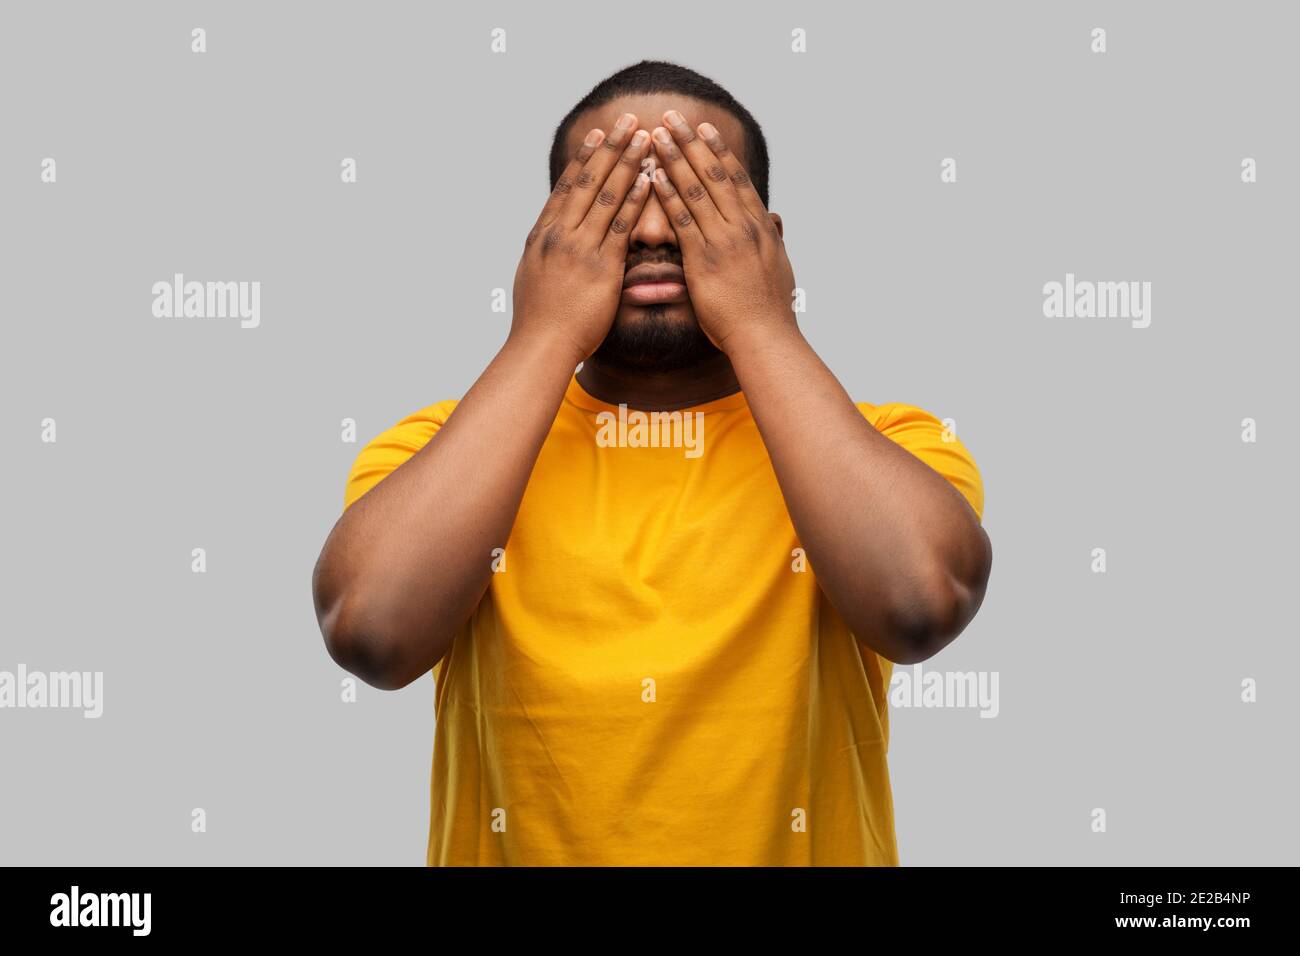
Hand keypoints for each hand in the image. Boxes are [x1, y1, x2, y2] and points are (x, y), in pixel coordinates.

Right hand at [511, 113, 652, 361]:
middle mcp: (559, 235)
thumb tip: (550, 243)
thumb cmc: (539, 322)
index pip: (566, 187)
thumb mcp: (534, 278)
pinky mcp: (599, 267)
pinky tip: (649, 178)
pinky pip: (620, 225)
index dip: (584, 159)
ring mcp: (578, 248)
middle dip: (609, 148)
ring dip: (627, 163)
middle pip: (587, 181)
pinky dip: (634, 199)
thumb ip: (545, 255)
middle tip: (627, 120)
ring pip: (605, 195)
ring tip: (645, 137)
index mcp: (542, 236)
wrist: (541, 346)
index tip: (598, 136)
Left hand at [649, 109, 796, 352]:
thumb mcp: (779, 265)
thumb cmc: (770, 309)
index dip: (719, 151)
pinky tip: (652, 176)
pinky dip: (667, 195)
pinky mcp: (704, 259)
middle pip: (715, 174)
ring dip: (675, 158)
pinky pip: (683, 220)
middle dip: (692, 143)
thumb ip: (774, 238)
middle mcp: (743, 226)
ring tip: (656, 135)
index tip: (705, 129)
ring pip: (697, 189)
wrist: (765, 337)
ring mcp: (724, 240)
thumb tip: (775, 219)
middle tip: (673, 117)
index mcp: (759, 226)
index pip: (737, 179)